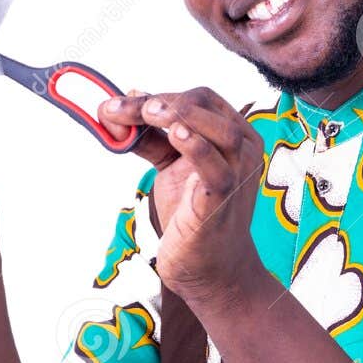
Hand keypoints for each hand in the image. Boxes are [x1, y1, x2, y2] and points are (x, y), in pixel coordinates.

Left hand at [98, 87, 266, 306]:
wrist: (208, 268)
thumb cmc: (193, 214)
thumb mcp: (170, 166)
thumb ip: (152, 136)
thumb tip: (126, 102)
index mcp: (233, 135)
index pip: (199, 98)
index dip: (159, 95)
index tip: (117, 105)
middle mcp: (244, 149)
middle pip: (205, 106)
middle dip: (160, 102)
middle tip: (121, 108)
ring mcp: (239, 174)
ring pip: (220, 131)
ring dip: (180, 115)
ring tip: (148, 112)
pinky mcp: (225, 200)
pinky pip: (217, 168)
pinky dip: (197, 147)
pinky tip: (175, 134)